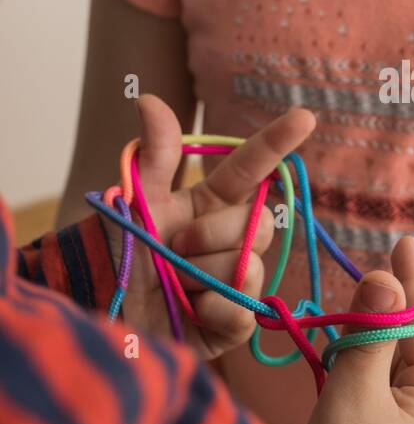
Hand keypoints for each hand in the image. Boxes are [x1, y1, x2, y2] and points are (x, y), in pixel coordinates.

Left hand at [108, 93, 314, 359]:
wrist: (98, 309)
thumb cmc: (117, 254)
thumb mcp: (136, 201)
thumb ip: (154, 156)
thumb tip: (148, 99)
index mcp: (210, 205)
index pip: (251, 169)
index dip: (276, 143)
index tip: (305, 116)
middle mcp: (229, 241)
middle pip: (260, 225)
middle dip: (215, 233)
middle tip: (175, 246)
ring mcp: (234, 283)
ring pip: (249, 267)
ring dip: (203, 274)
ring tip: (174, 282)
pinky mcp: (231, 324)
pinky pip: (243, 309)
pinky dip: (211, 308)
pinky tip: (189, 309)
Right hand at [292, 237, 413, 423]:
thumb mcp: (354, 394)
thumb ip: (370, 333)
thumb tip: (385, 281)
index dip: (409, 280)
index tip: (403, 241)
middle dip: (385, 318)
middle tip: (363, 286)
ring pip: (401, 373)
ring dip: (373, 351)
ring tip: (346, 335)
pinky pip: (395, 401)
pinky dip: (372, 381)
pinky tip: (349, 371)